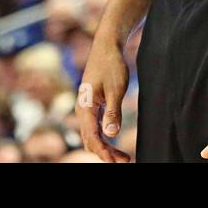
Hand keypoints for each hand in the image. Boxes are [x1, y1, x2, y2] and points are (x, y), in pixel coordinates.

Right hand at [76, 36, 131, 162]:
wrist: (107, 45)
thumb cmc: (112, 65)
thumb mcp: (116, 89)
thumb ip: (113, 112)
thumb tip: (111, 135)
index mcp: (85, 106)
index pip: (92, 137)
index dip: (104, 152)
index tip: (116, 162)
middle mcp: (82, 109)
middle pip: (90, 139)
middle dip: (105, 153)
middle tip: (125, 160)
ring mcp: (86, 106)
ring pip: (92, 133)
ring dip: (105, 146)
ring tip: (122, 155)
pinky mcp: (91, 103)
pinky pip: (94, 125)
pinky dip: (103, 135)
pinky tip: (113, 138)